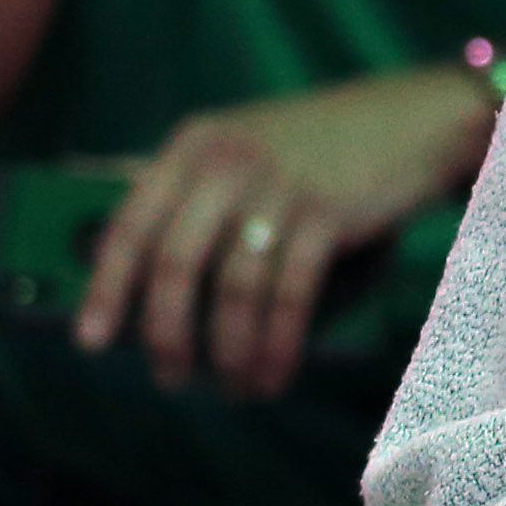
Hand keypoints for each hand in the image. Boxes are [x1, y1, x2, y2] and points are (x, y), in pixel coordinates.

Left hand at [73, 63, 497, 396]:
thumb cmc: (323, 145)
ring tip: (233, 387)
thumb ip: (197, 194)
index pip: (131, 224)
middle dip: (167, 333)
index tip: (91, 341)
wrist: (413, 118)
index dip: (107, 289)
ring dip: (229, 351)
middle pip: (176, 264)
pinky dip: (277, 343)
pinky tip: (273, 374)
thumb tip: (143, 277)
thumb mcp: (246, 147)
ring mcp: (278, 186)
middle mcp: (226, 162)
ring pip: (235, 288)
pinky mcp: (326, 213)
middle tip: (170, 377)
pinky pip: (289, 294)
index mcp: (193, 145)